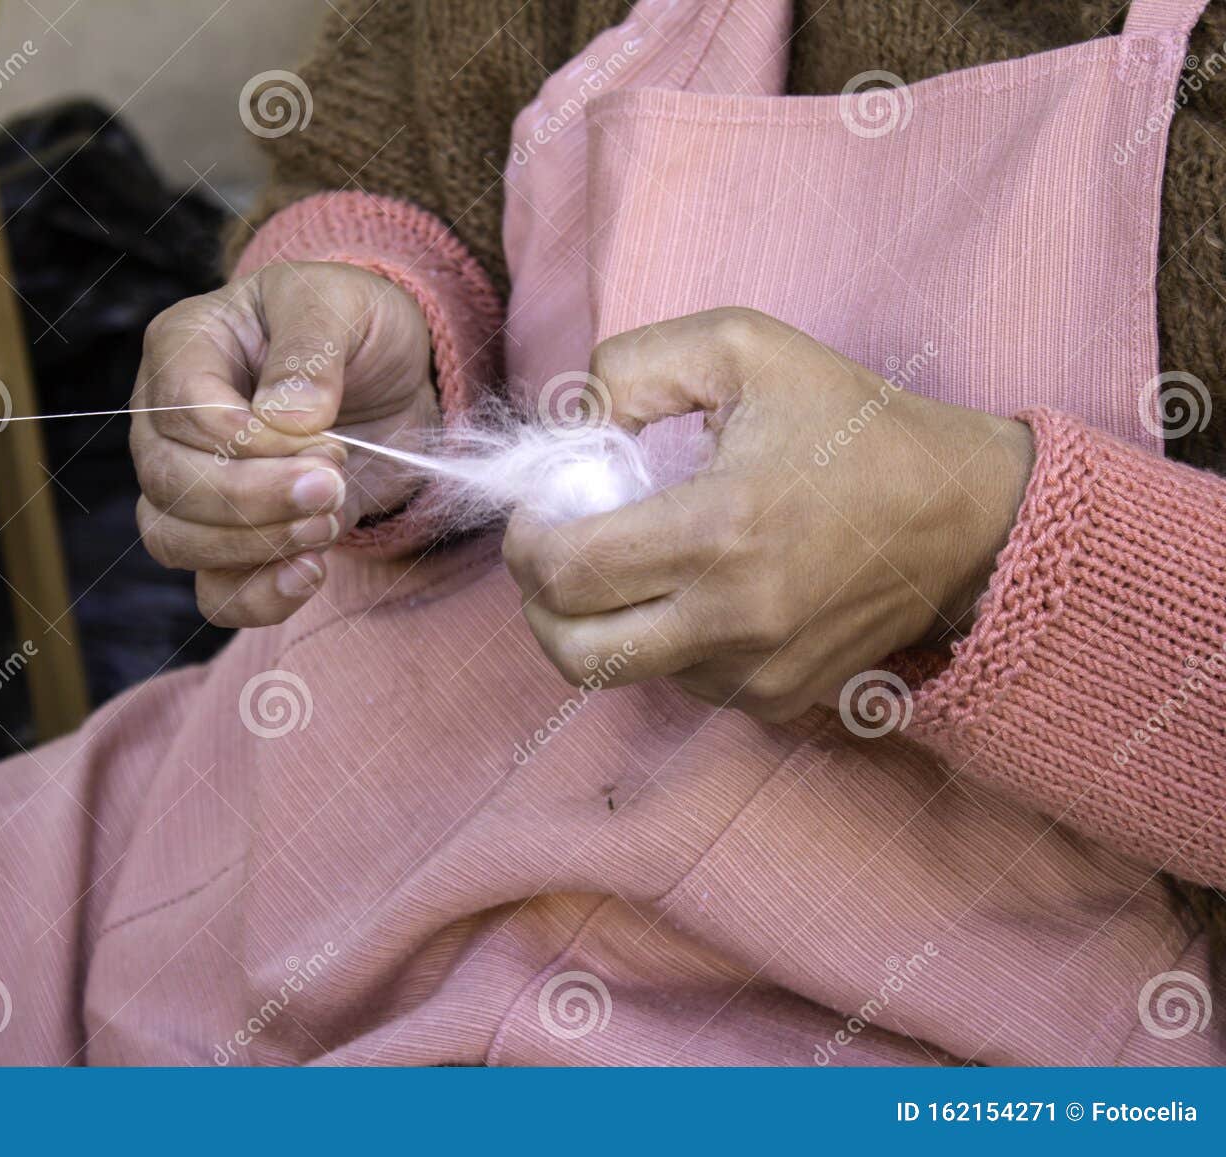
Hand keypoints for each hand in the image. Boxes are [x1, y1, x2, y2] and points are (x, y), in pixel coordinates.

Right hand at [131, 261, 438, 625]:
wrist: (389, 379)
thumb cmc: (353, 326)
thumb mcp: (343, 303)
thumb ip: (311, 348)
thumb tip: (286, 418)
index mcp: (183, 347)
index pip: (180, 411)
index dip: (249, 439)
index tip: (323, 432)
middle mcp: (167, 422)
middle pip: (169, 483)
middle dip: (256, 496)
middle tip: (332, 480)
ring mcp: (190, 485)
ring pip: (176, 541)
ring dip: (259, 544)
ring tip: (328, 517)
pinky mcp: (231, 539)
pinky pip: (214, 592)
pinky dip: (260, 595)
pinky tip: (312, 570)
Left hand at [501, 307, 1034, 720]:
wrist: (966, 516)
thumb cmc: (853, 423)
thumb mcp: (742, 347)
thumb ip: (631, 367)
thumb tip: (569, 428)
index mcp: (721, 529)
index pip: (567, 573)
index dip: (528, 543)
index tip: (541, 510)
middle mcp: (734, 619)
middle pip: (574, 651)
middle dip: (539, 600)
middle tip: (555, 550)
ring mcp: (755, 671)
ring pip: (621, 670)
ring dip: (602, 619)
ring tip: (636, 559)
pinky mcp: (774, 699)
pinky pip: (678, 681)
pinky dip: (662, 638)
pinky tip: (696, 588)